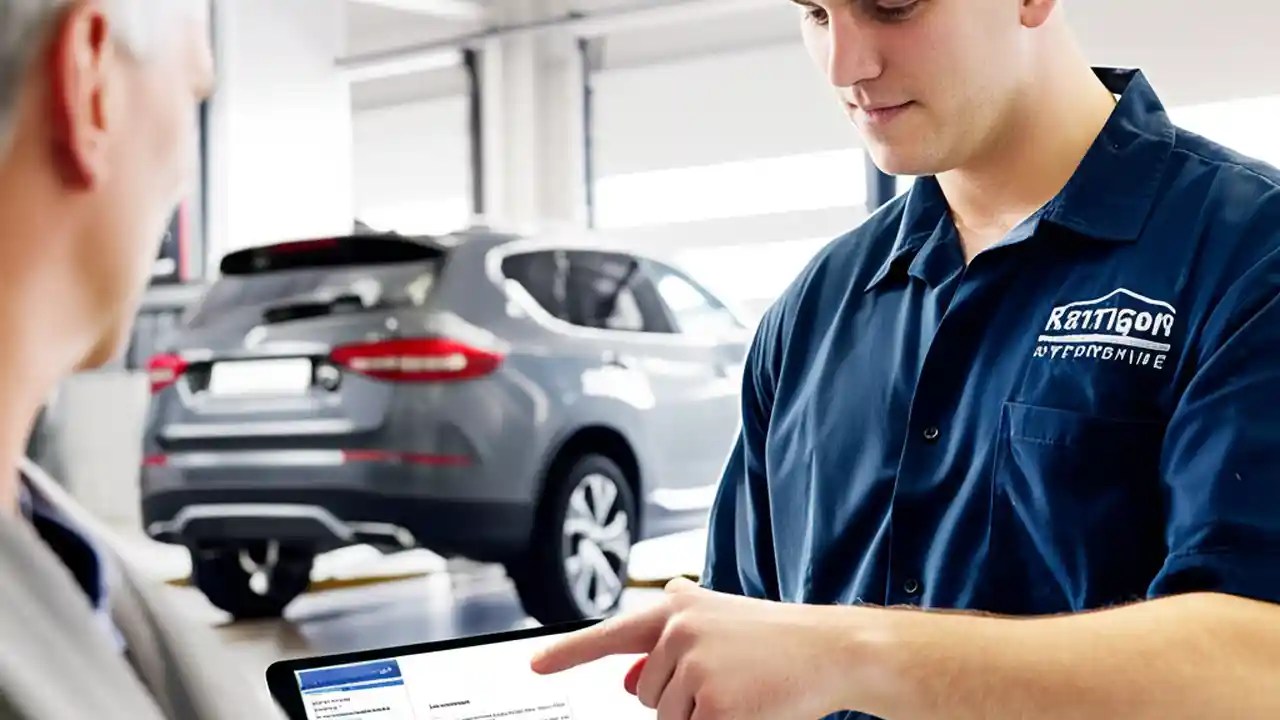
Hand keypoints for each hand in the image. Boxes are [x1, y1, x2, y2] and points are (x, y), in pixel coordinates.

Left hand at [530, 578, 858, 719]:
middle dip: (680, 697)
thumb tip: (625, 678)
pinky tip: (749, 705)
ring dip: (700, 714)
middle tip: (730, 677)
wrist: (833, 648)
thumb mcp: (720, 625)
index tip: (535, 665)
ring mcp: (693, 667)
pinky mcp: (713, 704)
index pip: (610, 632)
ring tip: (743, 687)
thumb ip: (671, 642)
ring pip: (667, 718)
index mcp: (678, 607)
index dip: (567, 653)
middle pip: (647, 693)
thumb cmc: (781, 639)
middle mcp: (678, 629)